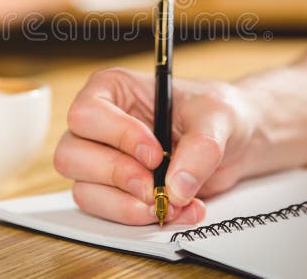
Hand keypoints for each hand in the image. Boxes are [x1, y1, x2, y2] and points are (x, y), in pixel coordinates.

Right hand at [53, 67, 259, 224]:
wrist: (235, 141)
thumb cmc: (217, 113)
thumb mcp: (218, 117)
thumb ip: (201, 147)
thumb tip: (176, 186)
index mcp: (112, 89)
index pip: (87, 114)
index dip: (117, 136)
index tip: (154, 154)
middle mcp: (99, 125)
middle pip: (71, 155)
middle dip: (117, 176)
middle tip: (155, 187)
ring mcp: (101, 160)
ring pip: (84, 190)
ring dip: (127, 205)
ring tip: (171, 204)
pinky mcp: (113, 191)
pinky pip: (106, 212)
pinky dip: (138, 218)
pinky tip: (175, 211)